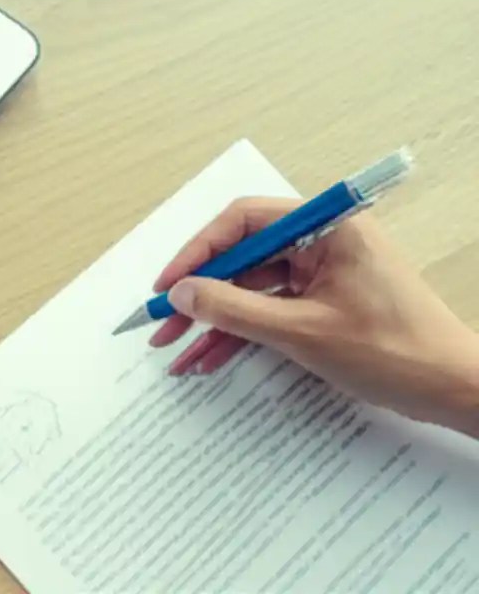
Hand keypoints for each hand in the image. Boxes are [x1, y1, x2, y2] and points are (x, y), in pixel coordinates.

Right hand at [150, 197, 478, 436]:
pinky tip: (209, 358)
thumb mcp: (301, 331)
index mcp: (327, 228)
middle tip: (163, 322)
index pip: (244, 222)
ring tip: (176, 349)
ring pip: (251, 289)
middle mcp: (323, 242)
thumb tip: (182, 293)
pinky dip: (240, 334)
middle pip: (242, 257)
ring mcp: (324, 273)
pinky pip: (270, 310)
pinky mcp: (324, 302)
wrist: (455, 390)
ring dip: (214, 320)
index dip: (197, 251)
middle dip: (199, 294)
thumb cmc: (394, 352)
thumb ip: (233, 309)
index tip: (168, 285)